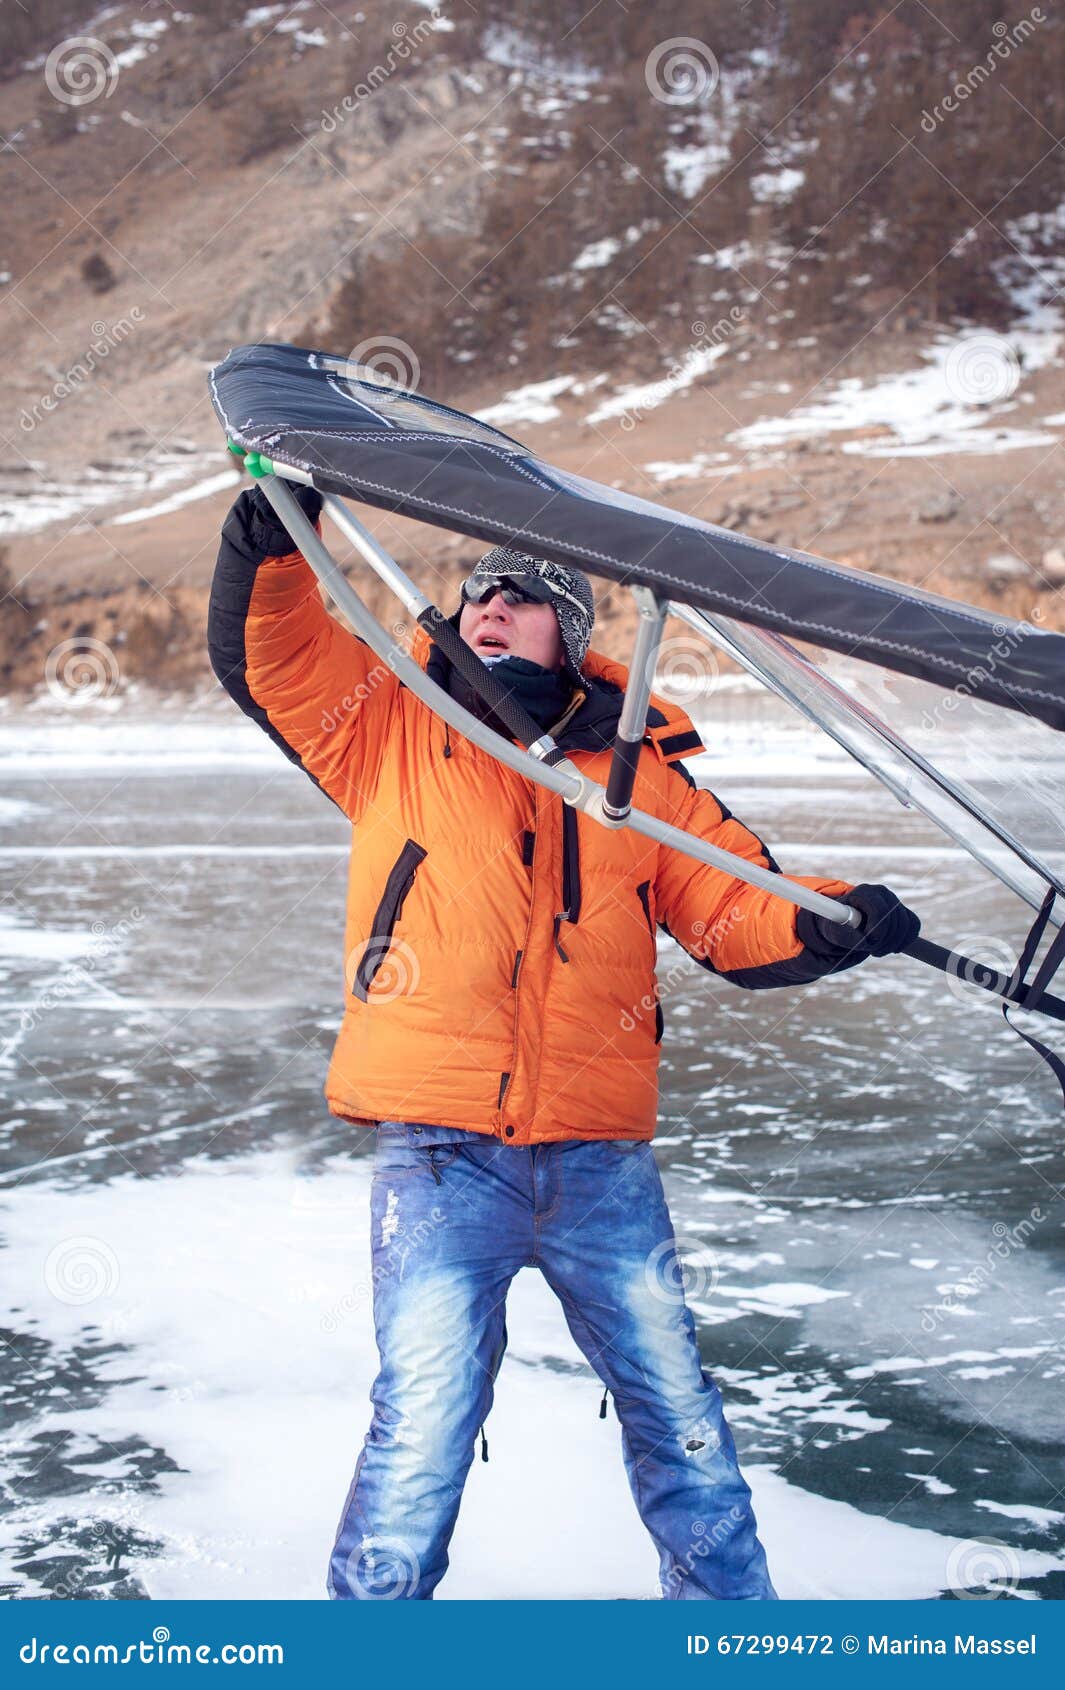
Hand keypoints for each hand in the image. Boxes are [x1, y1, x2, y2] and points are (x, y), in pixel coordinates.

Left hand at [796, 883, 920, 961]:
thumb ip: (845, 935)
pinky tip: (892, 947)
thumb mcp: (833, 932)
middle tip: (871, 951)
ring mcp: (893, 901)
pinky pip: (914, 925)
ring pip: (907, 924)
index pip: (880, 911)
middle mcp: (881, 892)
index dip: (878, 930)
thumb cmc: (836, 926)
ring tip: (877, 950)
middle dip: (885, 940)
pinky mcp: (902, 911)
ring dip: (894, 944)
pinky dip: (906, 940)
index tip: (869, 943)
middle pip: (895, 919)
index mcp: (864, 892)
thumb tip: (865, 941)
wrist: (843, 924)